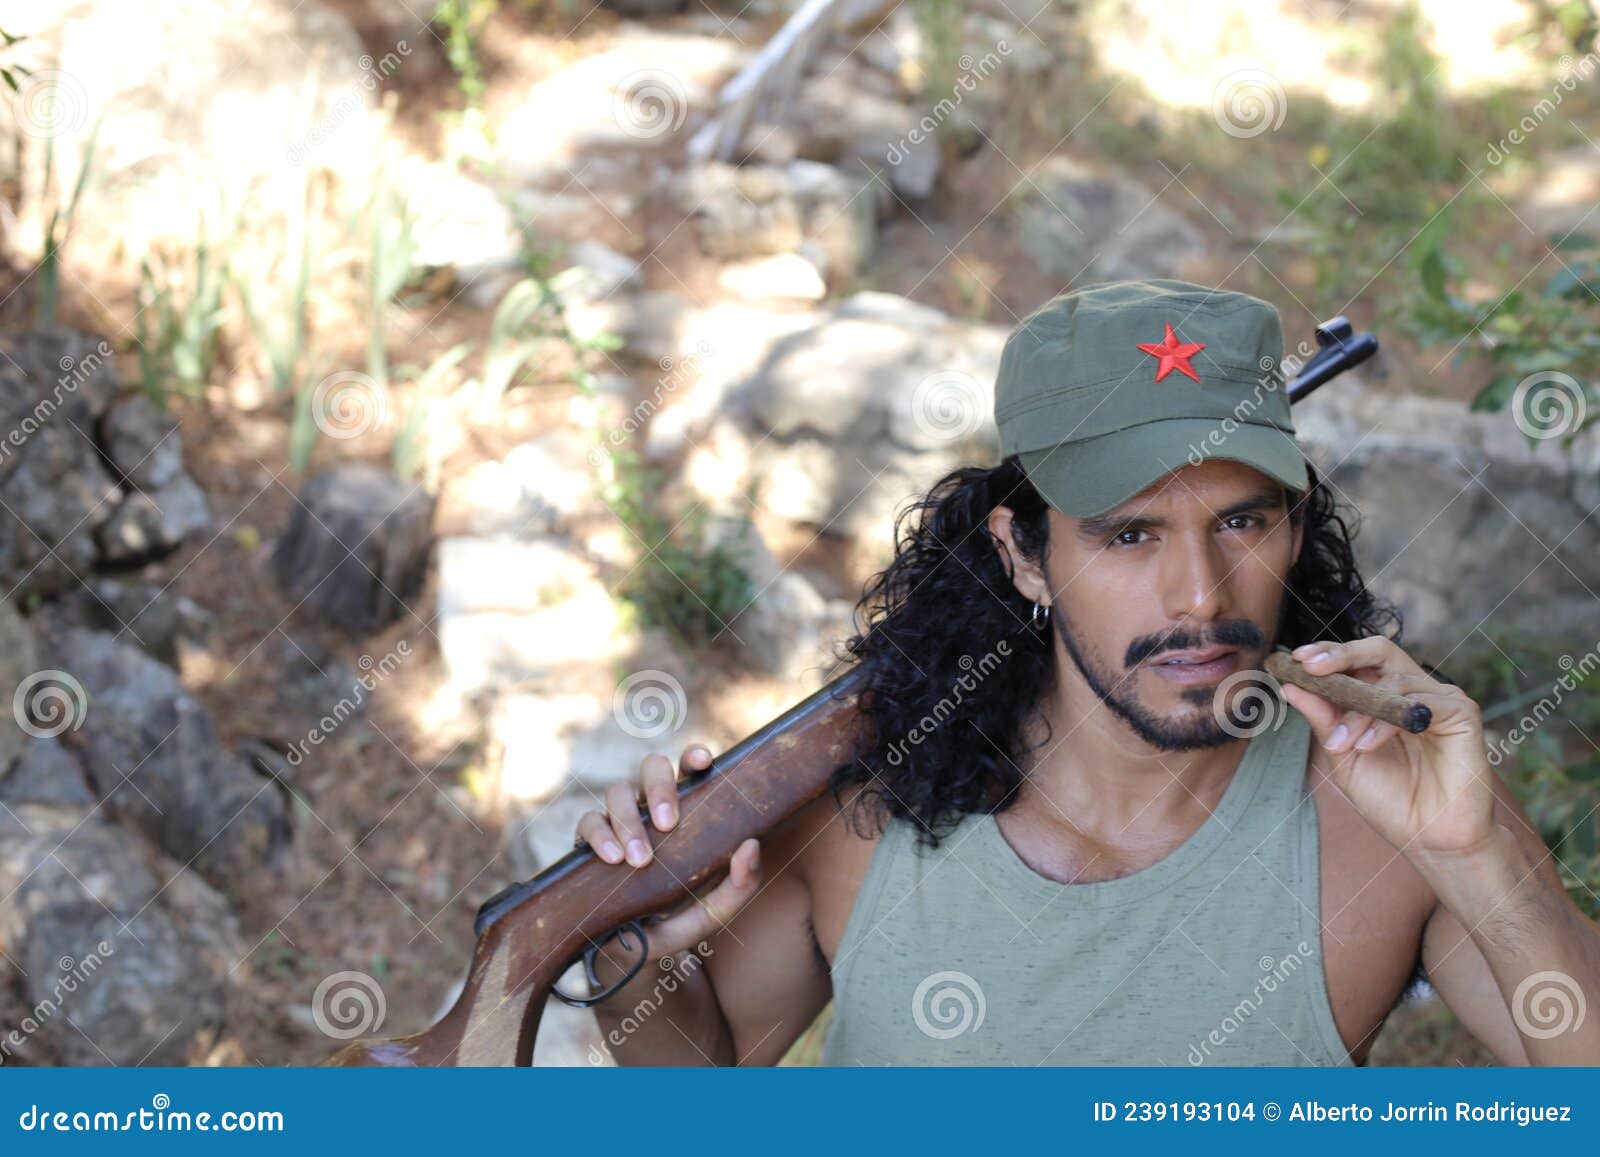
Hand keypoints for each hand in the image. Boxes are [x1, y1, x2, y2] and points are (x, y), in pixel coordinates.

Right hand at [574, 743, 762, 963]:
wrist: (630, 957)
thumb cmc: (676, 923)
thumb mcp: (714, 913)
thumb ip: (740, 887)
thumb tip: (752, 845)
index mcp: (684, 812)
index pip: (688, 771)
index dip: (693, 756)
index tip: (703, 761)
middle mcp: (649, 809)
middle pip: (651, 767)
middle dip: (660, 787)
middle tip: (669, 823)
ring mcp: (617, 822)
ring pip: (617, 792)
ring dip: (629, 821)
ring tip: (640, 859)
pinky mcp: (588, 843)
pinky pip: (587, 822)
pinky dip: (599, 836)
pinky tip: (613, 860)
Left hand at [1280, 637, 1495, 854]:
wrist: (1429, 840)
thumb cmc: (1389, 800)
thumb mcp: (1343, 756)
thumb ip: (1323, 720)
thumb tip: (1291, 686)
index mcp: (1386, 697)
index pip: (1358, 660)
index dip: (1328, 653)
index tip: (1296, 659)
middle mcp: (1413, 692)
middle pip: (1380, 649)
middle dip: (1341, 654)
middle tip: (1311, 667)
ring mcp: (1439, 700)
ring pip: (1392, 682)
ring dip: (1358, 712)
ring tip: (1341, 744)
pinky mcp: (1462, 713)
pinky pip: (1419, 704)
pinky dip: (1385, 724)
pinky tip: (1367, 747)